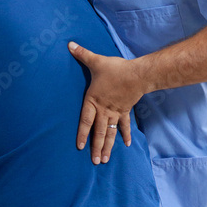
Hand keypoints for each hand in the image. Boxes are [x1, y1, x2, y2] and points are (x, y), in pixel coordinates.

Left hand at [68, 42, 145, 162]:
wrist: (138, 74)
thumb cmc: (116, 69)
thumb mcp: (96, 61)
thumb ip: (82, 54)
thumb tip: (69, 44)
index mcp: (94, 100)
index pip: (86, 120)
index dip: (82, 134)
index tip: (80, 147)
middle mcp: (104, 109)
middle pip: (99, 131)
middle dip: (97, 147)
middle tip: (95, 162)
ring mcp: (115, 112)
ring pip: (110, 132)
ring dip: (108, 146)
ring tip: (105, 160)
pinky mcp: (125, 110)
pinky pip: (124, 125)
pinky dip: (125, 135)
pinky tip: (126, 145)